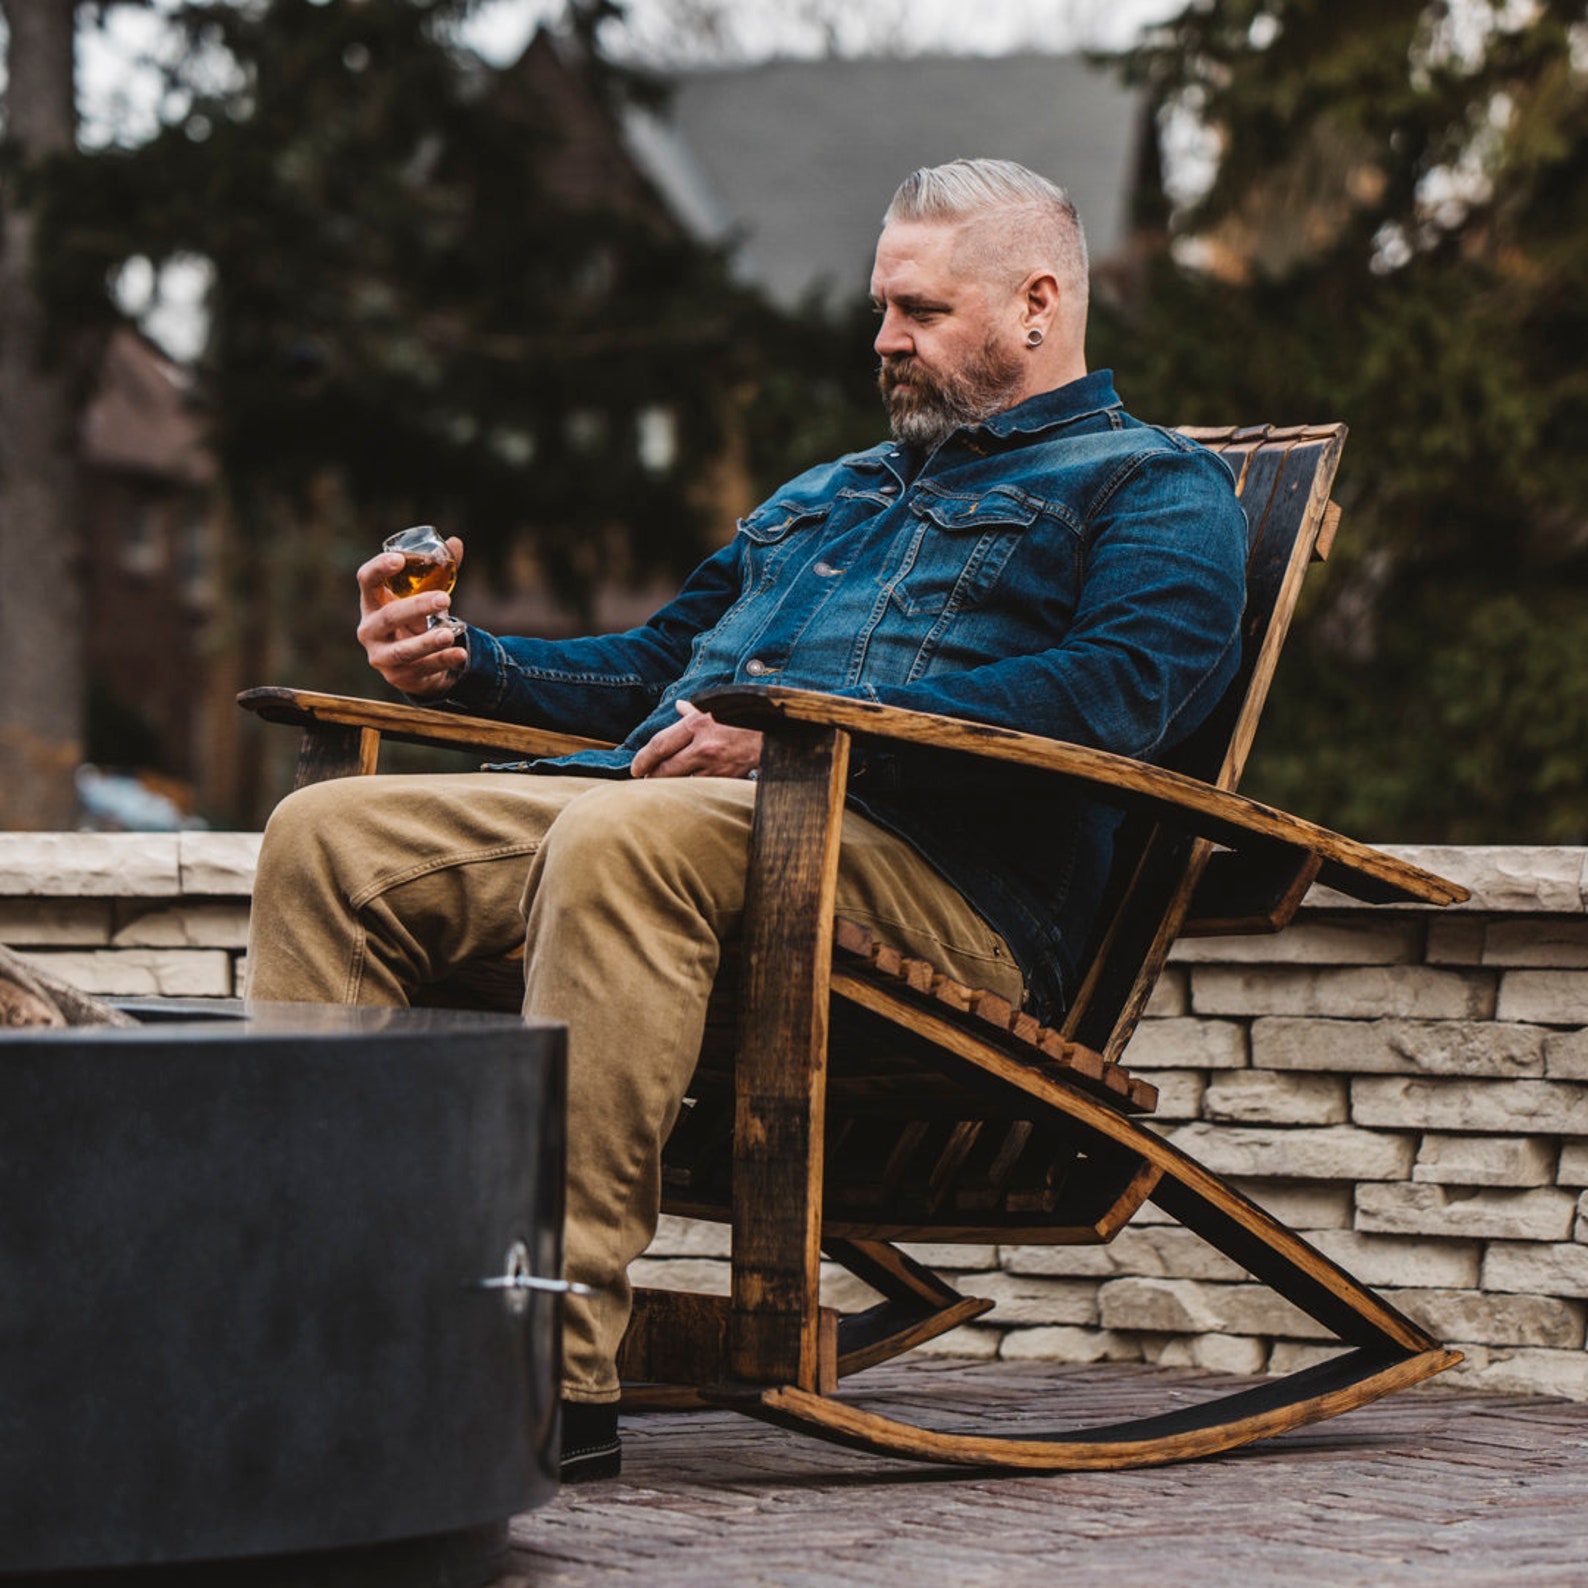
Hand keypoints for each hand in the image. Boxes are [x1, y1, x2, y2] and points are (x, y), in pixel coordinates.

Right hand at [356, 536, 465, 697]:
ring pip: (403, 650)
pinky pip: (423, 668)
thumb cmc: (414, 622)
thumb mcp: (422, 596)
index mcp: (371, 603)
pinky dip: (443, 661)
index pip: (366, 581)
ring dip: (428, 642)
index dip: (379, 568)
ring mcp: (381, 656)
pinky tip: (460, 654)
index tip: (400, 559)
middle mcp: (369, 630)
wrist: (415, 665)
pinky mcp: (399, 676)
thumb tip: (456, 542)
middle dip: (416, 608)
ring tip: (450, 634)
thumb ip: (438, 572)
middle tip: (444, 600)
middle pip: (388, 617)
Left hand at [630, 701, 762, 779]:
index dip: (642, 759)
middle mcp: (703, 747)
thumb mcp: (718, 708)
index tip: (635, 768)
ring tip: (664, 785)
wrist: (777, 733)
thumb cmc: (746, 717)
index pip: (659, 745)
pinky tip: (687, 790)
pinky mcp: (727, 779)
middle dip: (652, 777)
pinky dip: (691, 790)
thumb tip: (680, 707)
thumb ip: (695, 711)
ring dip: (670, 786)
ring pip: (681, 783)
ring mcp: (715, 767)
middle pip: (665, 770)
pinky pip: (701, 789)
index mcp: (698, 724)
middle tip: (645, 779)